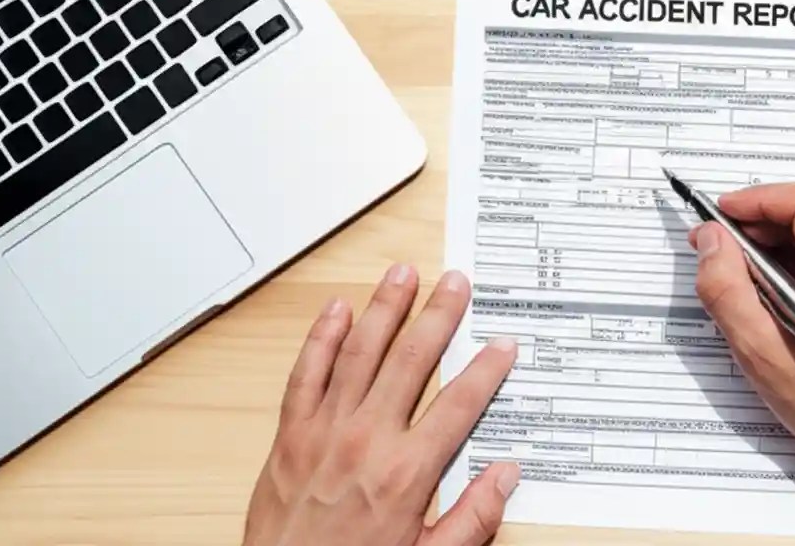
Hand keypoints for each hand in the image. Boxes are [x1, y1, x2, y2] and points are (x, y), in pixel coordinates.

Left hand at [243, 265, 519, 545]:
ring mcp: (324, 432)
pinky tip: (337, 310)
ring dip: (384, 310)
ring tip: (402, 275)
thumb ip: (472, 519)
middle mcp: (366, 441)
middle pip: (412, 362)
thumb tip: (505, 476)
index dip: (485, 370)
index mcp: (406, 473)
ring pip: (360, 354)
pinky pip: (306, 374)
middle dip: (438, 317)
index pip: (458, 405)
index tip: (502, 344)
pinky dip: (321, 338)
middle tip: (455, 284)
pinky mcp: (289, 434)